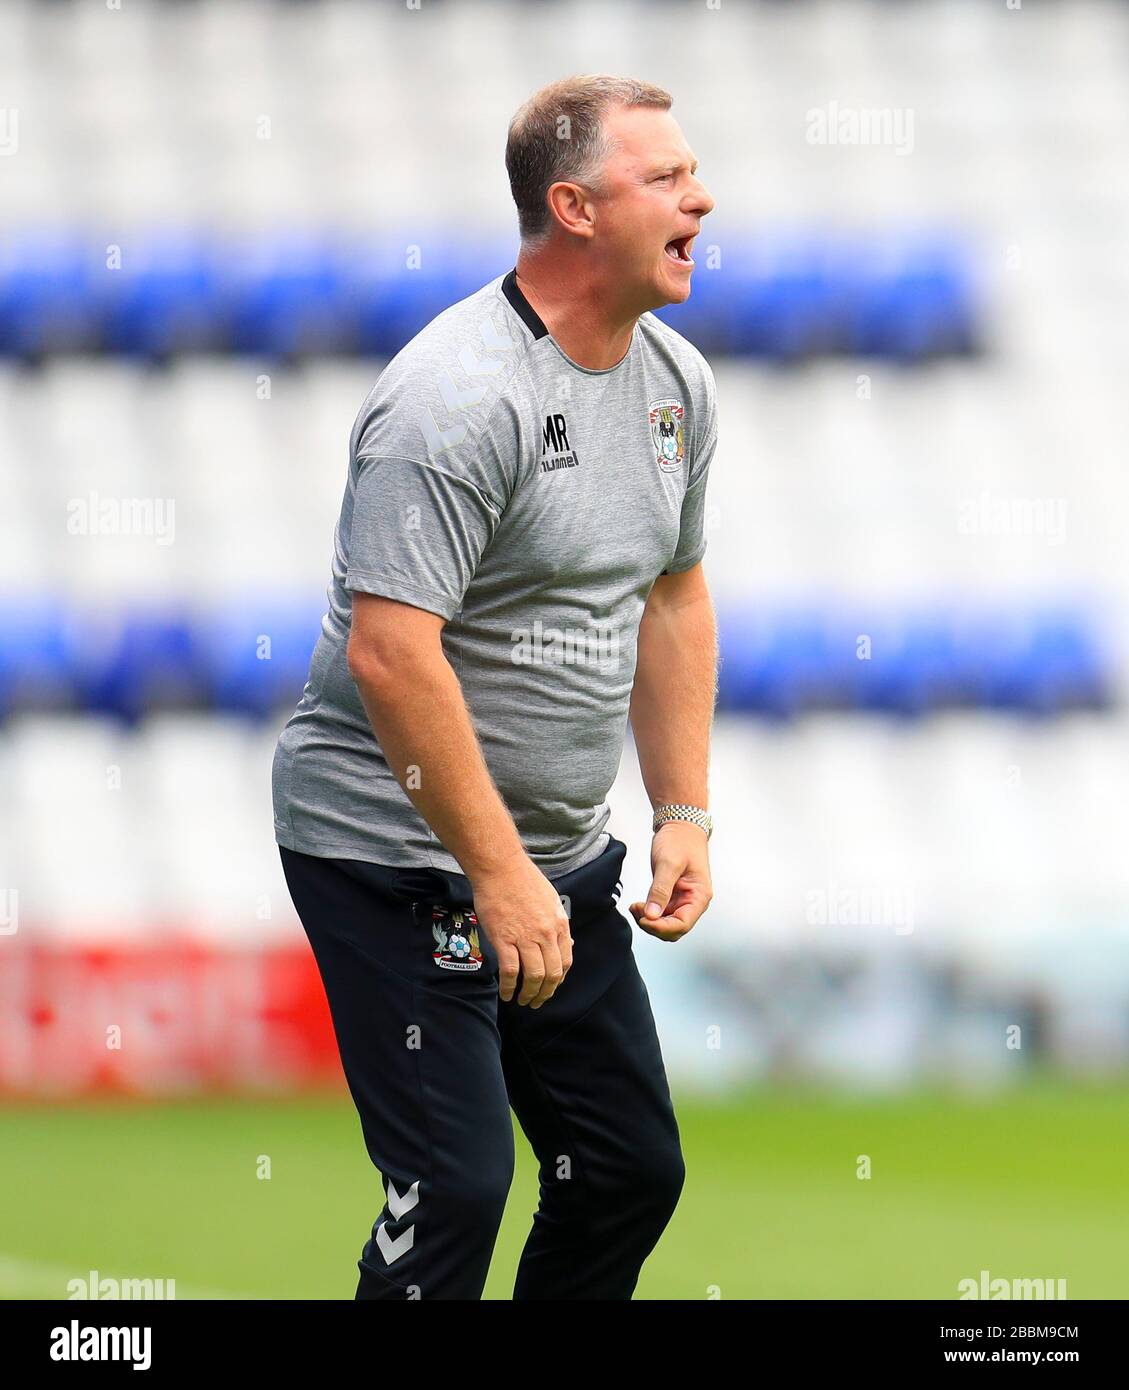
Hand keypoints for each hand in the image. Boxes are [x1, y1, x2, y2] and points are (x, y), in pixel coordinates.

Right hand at [471, 854, 573, 1006]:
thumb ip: (558, 924)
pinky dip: (509, 987)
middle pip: (551, 974)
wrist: (500, 868)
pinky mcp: (504, 940)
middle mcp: (546, 934)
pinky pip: (510, 971)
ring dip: (529, 994)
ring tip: (522, 1001)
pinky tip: (506, 994)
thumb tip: (568, 942)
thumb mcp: (551, 900)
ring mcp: (525, 938)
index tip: (551, 986)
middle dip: (545, 993)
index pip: (565, 961)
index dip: (558, 979)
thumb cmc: (523, 880)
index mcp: (559, 925)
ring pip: (533, 977)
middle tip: (537, 1001)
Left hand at [628, 822, 712, 940]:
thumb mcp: (668, 863)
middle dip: (654, 926)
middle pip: (674, 929)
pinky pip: (661, 914)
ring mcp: (683, 901)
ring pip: (666, 924)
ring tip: (636, 907)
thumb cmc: (680, 840)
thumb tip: (651, 915)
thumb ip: (660, 890)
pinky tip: (638, 905)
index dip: (661, 927)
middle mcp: (693, 902)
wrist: (680, 827)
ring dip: (649, 921)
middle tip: (637, 911)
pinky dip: (648, 914)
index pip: (682, 924)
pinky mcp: (672, 897)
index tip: (644, 919)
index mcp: (700, 896)